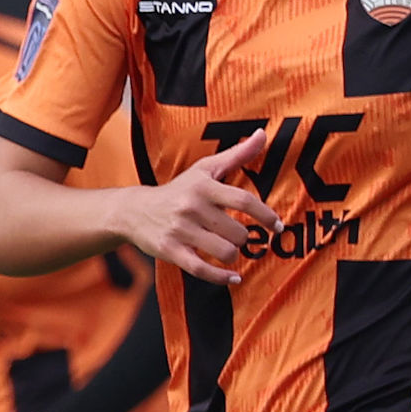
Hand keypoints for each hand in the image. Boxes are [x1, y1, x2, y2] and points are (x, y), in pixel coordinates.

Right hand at [127, 128, 271, 281]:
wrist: (133, 210)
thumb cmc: (179, 190)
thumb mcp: (205, 169)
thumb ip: (237, 154)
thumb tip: (263, 133)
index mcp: (203, 186)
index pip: (244, 201)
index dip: (266, 215)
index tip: (277, 226)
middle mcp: (192, 207)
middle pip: (237, 232)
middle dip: (244, 238)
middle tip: (239, 237)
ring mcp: (180, 230)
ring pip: (224, 251)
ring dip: (233, 255)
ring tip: (229, 251)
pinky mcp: (170, 250)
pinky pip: (202, 269)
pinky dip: (221, 277)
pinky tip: (233, 277)